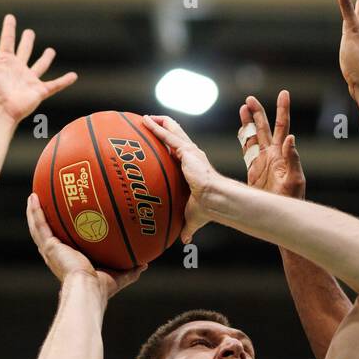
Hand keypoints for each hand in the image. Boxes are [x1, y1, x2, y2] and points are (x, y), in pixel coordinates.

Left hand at [0, 14, 77, 123]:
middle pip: (24, 51)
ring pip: (39, 66)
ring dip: (45, 58)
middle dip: (27, 41)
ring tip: (51, 50)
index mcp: (5, 62)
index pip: (7, 41)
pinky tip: (73, 76)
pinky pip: (55, 85)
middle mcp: (17, 69)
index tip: (11, 18)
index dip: (9, 29)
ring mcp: (29, 80)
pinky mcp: (39, 91)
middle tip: (29, 32)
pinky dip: (65, 81)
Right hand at [26, 194, 143, 297]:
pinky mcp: (49, 246)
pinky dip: (35, 211)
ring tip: (33, 196)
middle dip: (45, 220)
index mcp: (70, 261)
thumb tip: (145, 263)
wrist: (89, 289)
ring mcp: (51, 251)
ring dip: (35, 212)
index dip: (62, 234)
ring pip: (39, 227)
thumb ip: (131, 269)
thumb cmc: (103, 288)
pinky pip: (39, 225)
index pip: (64, 244)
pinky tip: (33, 197)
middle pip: (47, 234)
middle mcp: (57, 256)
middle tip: (44, 204)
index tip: (64, 222)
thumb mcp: (119, 275)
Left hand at [141, 114, 223, 243]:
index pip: (179, 151)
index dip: (169, 144)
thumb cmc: (207, 207)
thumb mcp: (192, 215)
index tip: (157, 142)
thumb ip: (187, 225)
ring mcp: (189, 150)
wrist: (214, 200)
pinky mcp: (186, 150)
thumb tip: (186, 241)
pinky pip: (167, 135)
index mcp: (192, 166)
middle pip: (176, 135)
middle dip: (163, 127)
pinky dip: (156, 127)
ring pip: (172, 129)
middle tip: (148, 124)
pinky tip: (145, 121)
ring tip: (144, 118)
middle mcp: (191, 155)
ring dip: (158, 123)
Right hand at [240, 91, 304, 199]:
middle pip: (264, 127)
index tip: (284, 93)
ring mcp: (262, 162)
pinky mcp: (253, 170)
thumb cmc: (291, 200)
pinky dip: (244, 138)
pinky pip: (247, 150)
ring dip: (249, 122)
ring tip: (244, 107)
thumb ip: (293, 159)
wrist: (278, 215)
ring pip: (254, 136)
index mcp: (282, 154)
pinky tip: (241, 128)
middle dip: (258, 112)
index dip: (282, 110)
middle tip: (250, 98)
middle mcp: (272, 154)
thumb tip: (290, 138)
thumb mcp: (295, 180)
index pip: (282, 126)